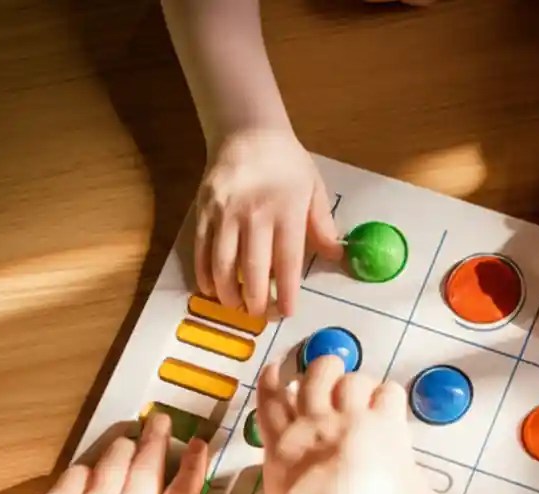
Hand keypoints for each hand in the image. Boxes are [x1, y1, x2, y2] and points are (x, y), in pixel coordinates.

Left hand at [14, 414, 243, 493]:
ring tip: (126, 438)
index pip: (184, 490)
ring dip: (122, 446)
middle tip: (161, 419)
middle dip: (157, 438)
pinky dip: (84, 469)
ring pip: (113, 461)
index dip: (194, 464)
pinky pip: (74, 475)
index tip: (199, 443)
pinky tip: (88, 470)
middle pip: (148, 465)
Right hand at [195, 129, 340, 316]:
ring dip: (228, 293)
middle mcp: (255, 213)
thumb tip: (336, 257)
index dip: (287, 291)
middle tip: (260, 316)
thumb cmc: (286, 163)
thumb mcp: (314, 189)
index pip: (287, 260)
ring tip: (237, 307)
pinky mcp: (204, 210)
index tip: (287, 311)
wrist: (248, 132)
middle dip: (256, 300)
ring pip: (223, 263)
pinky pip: (202, 249)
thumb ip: (323, 225)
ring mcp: (226, 212)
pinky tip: (211, 289)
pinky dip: (205, 274)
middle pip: (253, 268)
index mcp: (287, 210)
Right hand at [255, 357, 451, 493]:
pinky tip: (392, 413)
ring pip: (349, 378)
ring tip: (368, 400)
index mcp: (282, 457)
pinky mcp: (384, 423)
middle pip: (311, 378)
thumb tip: (299, 459)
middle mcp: (310, 431)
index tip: (276, 369)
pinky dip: (390, 398)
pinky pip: (387, 391)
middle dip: (323, 371)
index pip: (269, 406)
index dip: (273, 383)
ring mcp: (347, 422)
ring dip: (359, 384)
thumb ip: (291, 475)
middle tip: (335, 378)